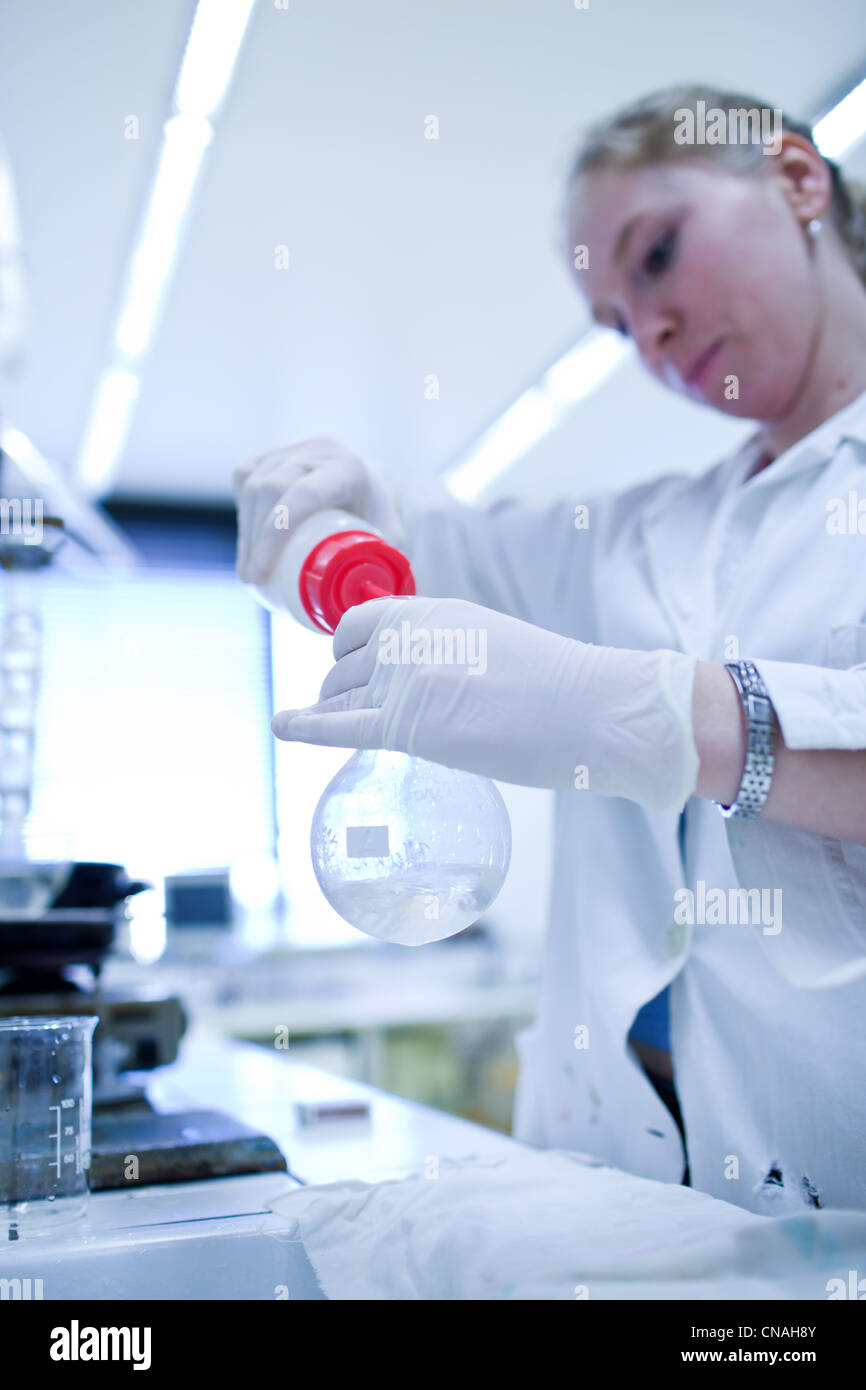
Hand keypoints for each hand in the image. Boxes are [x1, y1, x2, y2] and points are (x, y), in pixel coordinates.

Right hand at [234, 436, 405, 584]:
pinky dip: (242, 510)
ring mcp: (295, 448)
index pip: (304, 494)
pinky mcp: (275, 452)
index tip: (261, 572)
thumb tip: (361, 603)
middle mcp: (321, 451)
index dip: (275, 533)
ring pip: (252, 482)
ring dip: (245, 530)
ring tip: (250, 569)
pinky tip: (249, 537)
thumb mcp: (390, 545)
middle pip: (271, 487)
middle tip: (253, 577)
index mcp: (349, 470)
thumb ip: (382, 572)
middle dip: (254, 538)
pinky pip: (246, 476)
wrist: (372, 491)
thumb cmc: (379, 523)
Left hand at [271, 595, 699, 811]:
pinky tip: (282, 726)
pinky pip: (339, 724)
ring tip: (327, 723)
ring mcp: (405, 679)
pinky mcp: (408, 724)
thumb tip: (433, 682)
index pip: (360, 625)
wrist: (592, 708)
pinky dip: (305, 726)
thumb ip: (449, 652)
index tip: (351, 668)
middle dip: (339, 688)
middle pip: (344, 666)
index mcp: (433, 613)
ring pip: (340, 696)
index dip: (349, 651)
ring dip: (332, 711)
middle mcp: (410, 638)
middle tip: (349, 708)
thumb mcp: (492, 643)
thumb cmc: (559, 687)